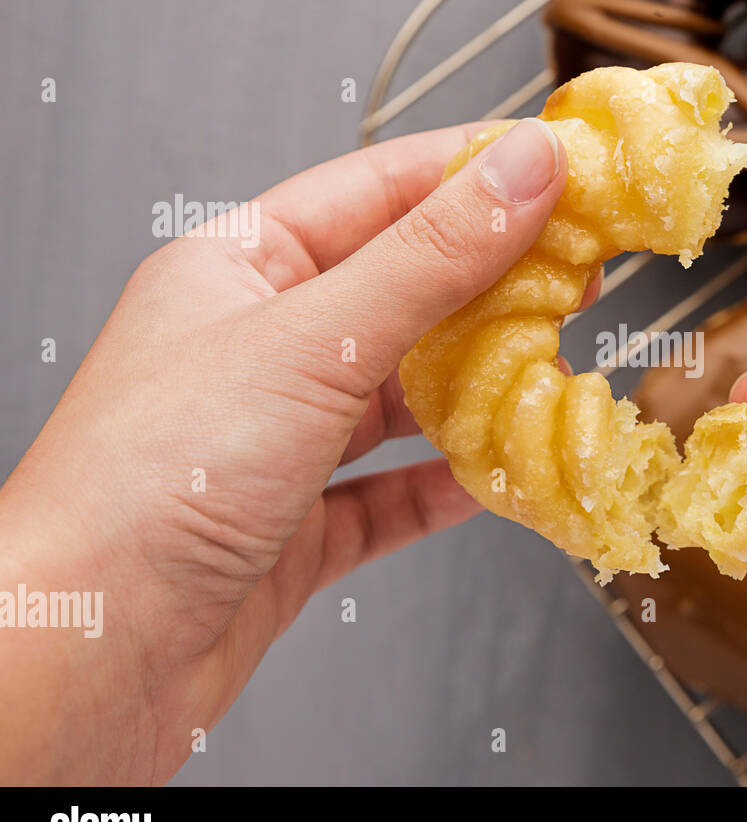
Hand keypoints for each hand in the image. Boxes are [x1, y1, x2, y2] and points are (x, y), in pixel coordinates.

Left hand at [0, 117, 573, 782]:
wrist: (87, 655)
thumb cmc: (157, 478)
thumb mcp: (312, 342)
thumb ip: (430, 258)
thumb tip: (527, 167)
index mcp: (240, 269)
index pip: (377, 190)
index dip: (473, 173)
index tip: (564, 169)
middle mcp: (259, 348)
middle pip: (401, 294)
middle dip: (492, 286)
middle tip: (584, 277)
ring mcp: (279, 441)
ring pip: (403, 398)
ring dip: (479, 392)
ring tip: (555, 374)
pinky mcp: (298, 526)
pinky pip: (394, 492)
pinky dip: (450, 485)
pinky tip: (499, 477)